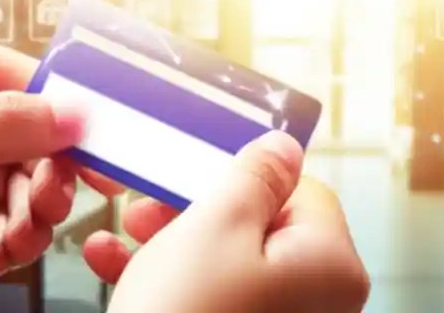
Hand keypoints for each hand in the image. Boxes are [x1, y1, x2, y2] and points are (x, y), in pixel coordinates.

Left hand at [0, 45, 93, 312]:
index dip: (40, 94)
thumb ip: (0, 125)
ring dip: (30, 209)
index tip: (87, 125)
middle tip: (61, 196)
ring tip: (28, 235)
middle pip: (8, 131)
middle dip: (39, 167)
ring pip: (10, 182)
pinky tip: (1, 256)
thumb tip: (73, 111)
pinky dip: (11, 240)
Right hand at [84, 132, 369, 312]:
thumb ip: (255, 174)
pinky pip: (212, 300)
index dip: (246, 176)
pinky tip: (112, 264)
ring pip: (228, 265)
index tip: (195, 172)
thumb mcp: (217, 222)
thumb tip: (284, 146)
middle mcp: (319, 303)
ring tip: (121, 233)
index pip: (303, 191)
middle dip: (195, 211)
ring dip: (170, 243)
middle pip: (261, 229)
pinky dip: (169, 282)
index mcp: (331, 264)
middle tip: (147, 203)